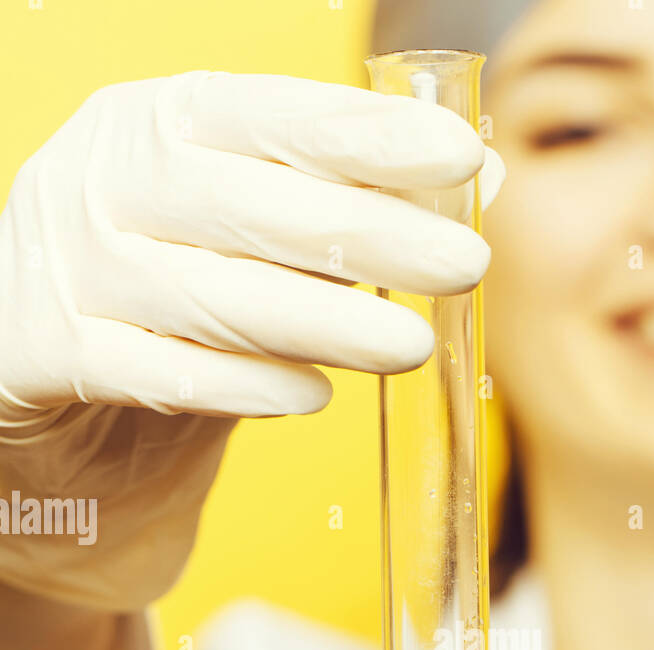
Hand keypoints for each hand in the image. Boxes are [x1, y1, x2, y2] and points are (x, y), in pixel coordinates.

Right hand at [0, 71, 502, 609]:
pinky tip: (310, 398)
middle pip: (245, 202)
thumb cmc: (170, 302)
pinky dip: (236, 385)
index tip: (459, 153)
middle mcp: (99, 178)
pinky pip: (149, 371)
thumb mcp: (255, 245)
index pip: (269, 115)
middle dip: (366, 231)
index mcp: (154, 124)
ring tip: (408, 346)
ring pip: (205, 293)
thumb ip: (346, 211)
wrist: (49, 391)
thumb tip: (478, 178)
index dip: (367, 135)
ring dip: (319, 322)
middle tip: (465, 264)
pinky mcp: (38, 353)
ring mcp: (62, 265)